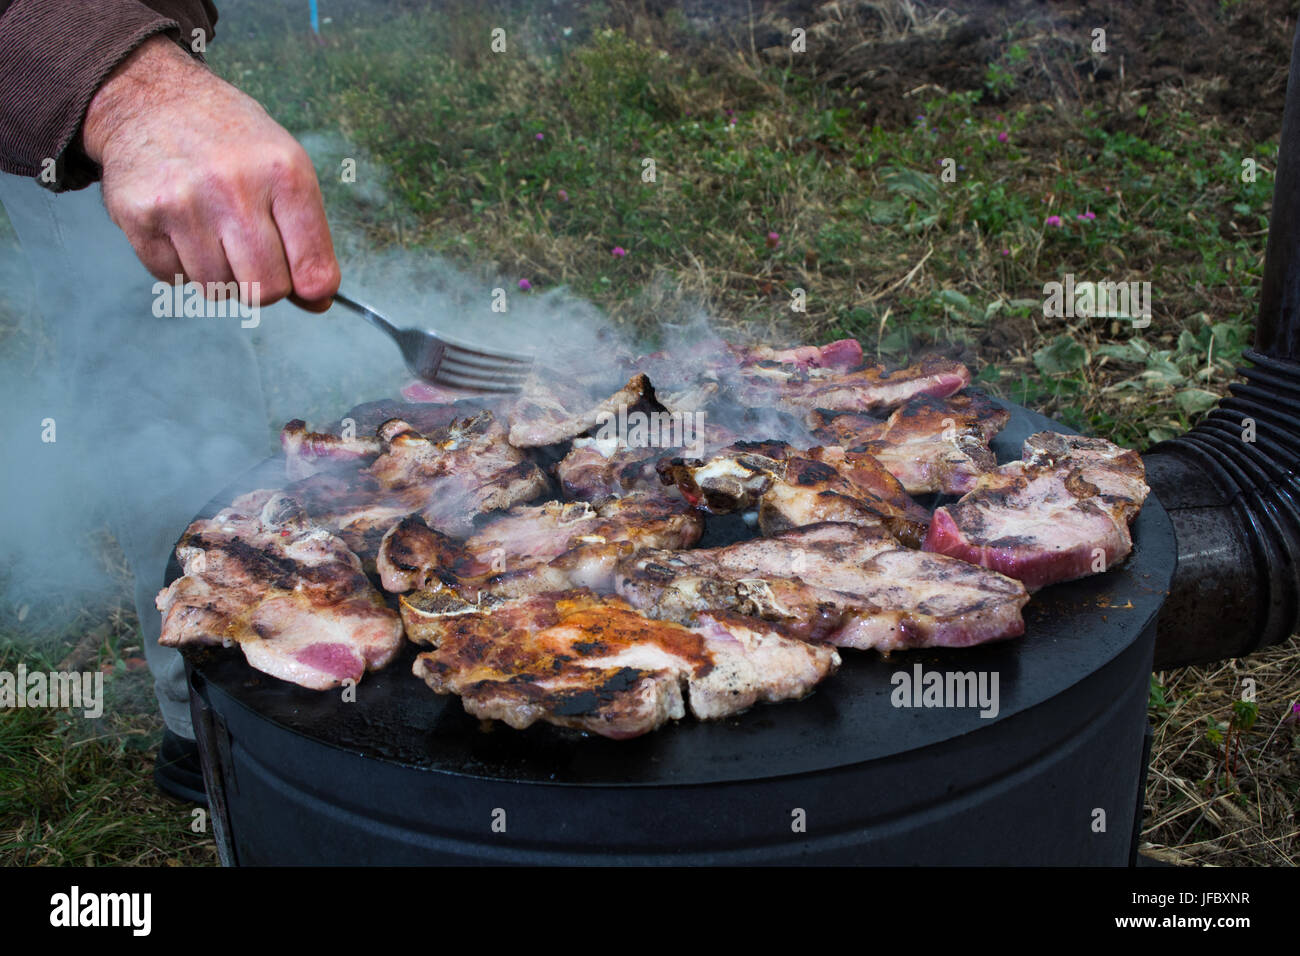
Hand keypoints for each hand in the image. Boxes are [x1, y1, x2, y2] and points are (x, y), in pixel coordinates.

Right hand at [82, 36, 338, 310]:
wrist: (150, 98)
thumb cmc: (229, 140)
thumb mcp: (284, 167)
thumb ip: (308, 236)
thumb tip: (318, 300)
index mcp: (284, 173)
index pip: (314, 269)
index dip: (313, 289)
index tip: (307, 286)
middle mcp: (234, 188)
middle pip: (266, 290)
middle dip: (263, 285)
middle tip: (252, 254)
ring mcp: (183, 203)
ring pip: (218, 290)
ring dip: (219, 274)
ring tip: (212, 231)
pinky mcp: (139, 217)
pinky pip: (173, 277)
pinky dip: (181, 265)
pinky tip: (181, 227)